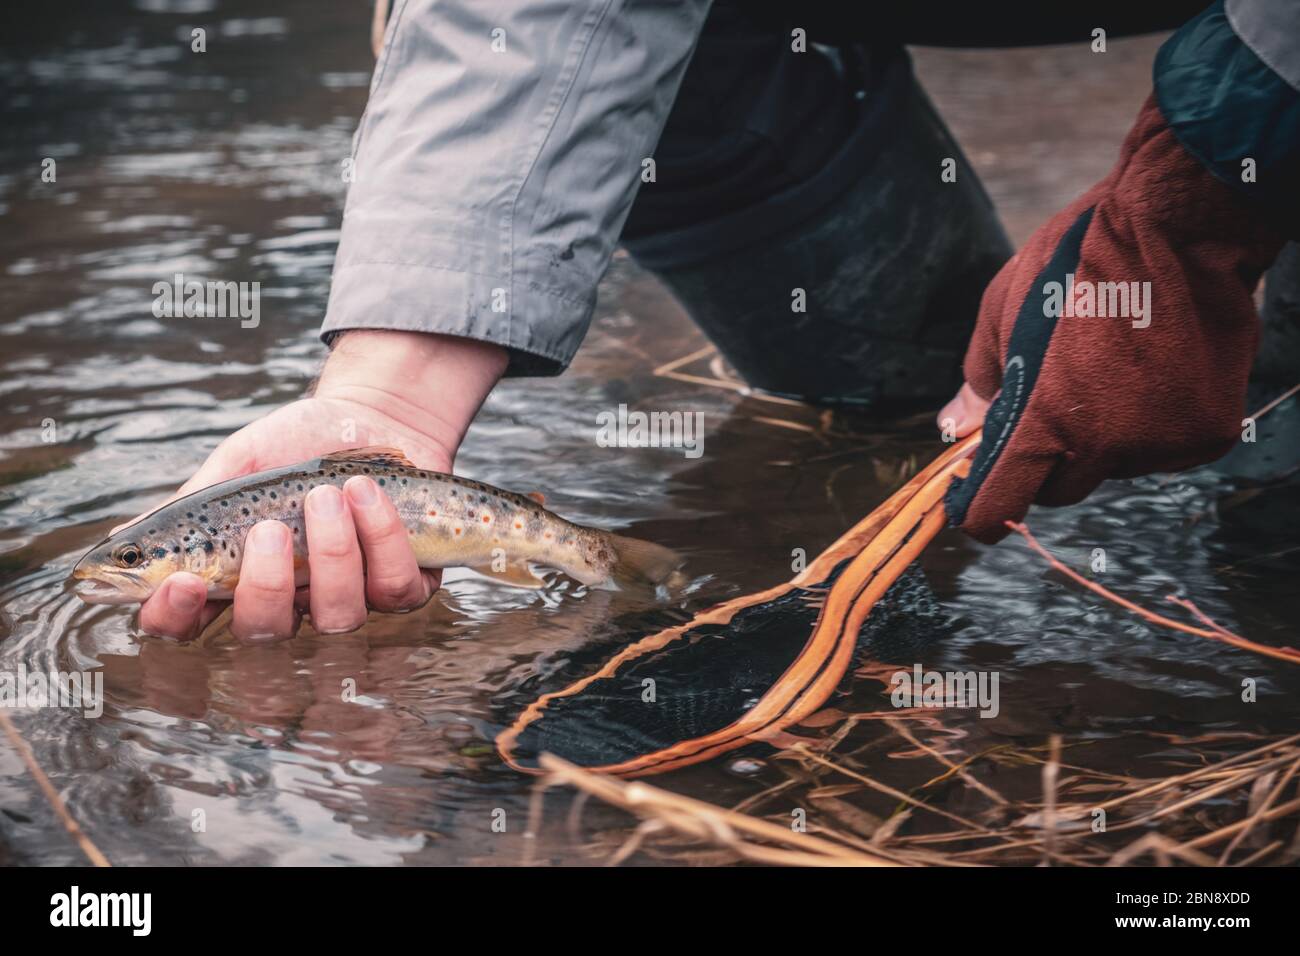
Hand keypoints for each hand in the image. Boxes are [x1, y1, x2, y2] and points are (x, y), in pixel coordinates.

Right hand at [136, 330, 506, 642]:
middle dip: (265, 586)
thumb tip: (123, 536)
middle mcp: (289, 602)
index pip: (186, 628)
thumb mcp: (240, 464)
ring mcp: (349, 600)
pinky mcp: (404, 586)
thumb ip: (192, 503)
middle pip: (264, 635)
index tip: (183, 582)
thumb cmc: (298, 443)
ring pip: (337, 618)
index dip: (176, 620)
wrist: (375, 411)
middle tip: (268, 528)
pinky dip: (383, 536)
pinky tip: (368, 491)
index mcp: (233, 578)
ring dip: (332, 553)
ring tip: (327, 493)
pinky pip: (396, 589)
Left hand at [939, 94, 1283, 541]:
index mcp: (1043, 422)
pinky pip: (1162, 451)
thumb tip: (952, 426)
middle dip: (1047, 460)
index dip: (980, 508)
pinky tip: (1154, 371)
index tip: (976, 496)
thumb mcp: (1001, 313)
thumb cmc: (1075, 260)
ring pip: (1113, 467)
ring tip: (1114, 366)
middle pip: (1059, 490)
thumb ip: (977, 382)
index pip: (997, 507)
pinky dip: (1153, 425)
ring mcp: (1160, 445)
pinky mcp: (1206, 436)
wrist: (1177, 224)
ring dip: (1105, 437)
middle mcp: (1104, 447)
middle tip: (1056, 401)